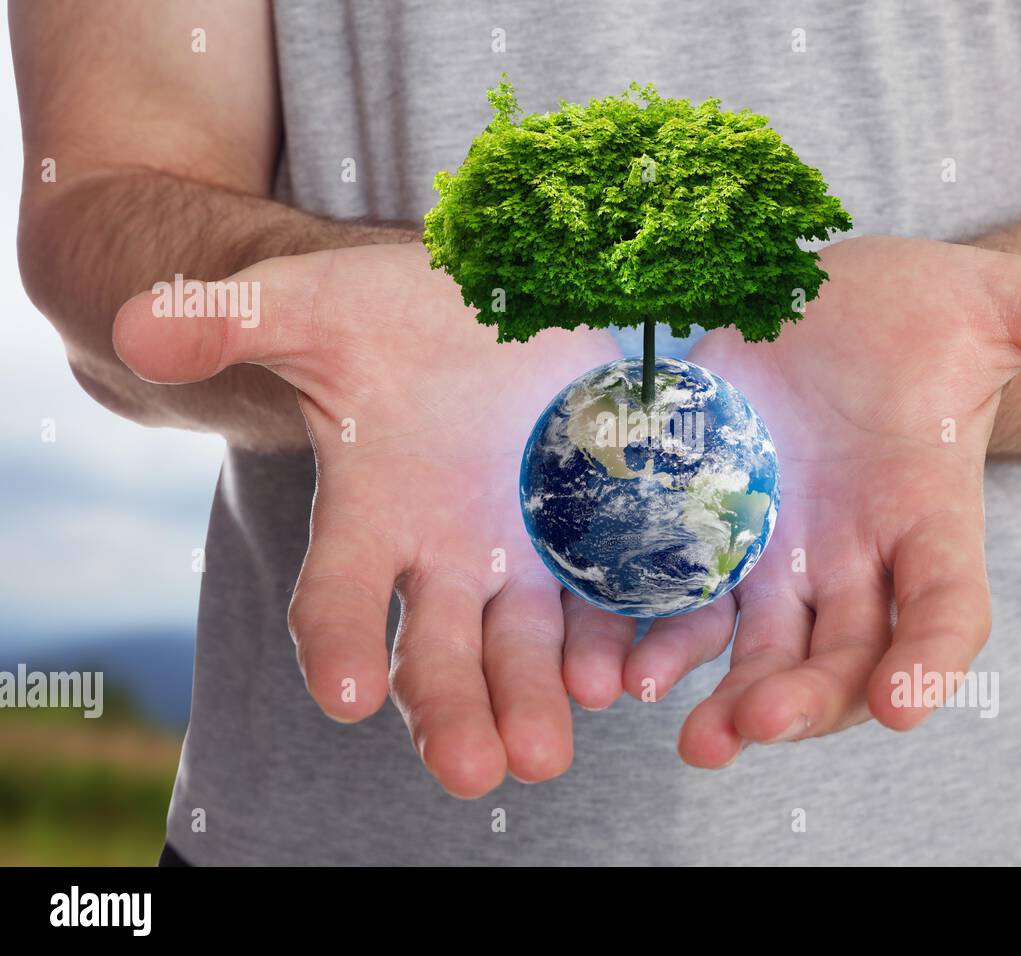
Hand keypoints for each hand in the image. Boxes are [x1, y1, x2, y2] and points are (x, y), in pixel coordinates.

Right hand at [113, 242, 631, 795]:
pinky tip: (621, 674)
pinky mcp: (594, 530)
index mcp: (367, 518)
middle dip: (451, 710)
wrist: (473, 314)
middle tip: (473, 770)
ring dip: (535, 699)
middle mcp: (442, 556)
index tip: (344, 694)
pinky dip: (609, 638)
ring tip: (544, 753)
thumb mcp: (308, 308)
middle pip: (440, 651)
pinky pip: (604, 596)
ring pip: (526, 644)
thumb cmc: (378, 317)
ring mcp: (523, 552)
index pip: (336, 597)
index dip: (336, 642)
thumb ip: (229, 321)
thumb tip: (135, 330)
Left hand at [622, 235, 1020, 766]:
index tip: (903, 708)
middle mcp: (859, 558)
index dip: (930, 660)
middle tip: (753, 728)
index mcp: (930, 518)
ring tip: (678, 722)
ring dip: (719, 689)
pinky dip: (656, 632)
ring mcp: (783, 553)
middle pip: (842, 654)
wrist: (838, 316)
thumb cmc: (928, 314)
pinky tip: (618, 661)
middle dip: (804, 697)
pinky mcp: (716, 532)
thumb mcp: (1002, 299)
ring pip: (758, 645)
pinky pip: (685, 596)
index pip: (946, 609)